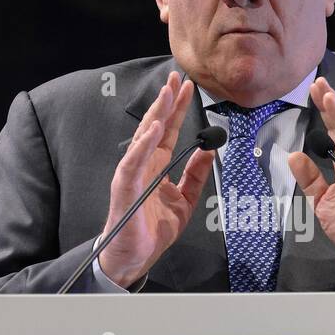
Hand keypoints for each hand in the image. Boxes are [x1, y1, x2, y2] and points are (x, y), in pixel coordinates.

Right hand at [97, 71, 214, 286]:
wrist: (134, 257)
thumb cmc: (153, 230)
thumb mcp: (185, 200)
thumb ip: (196, 176)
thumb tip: (209, 152)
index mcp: (157, 166)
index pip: (169, 131)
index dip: (178, 109)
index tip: (187, 87)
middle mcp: (143, 164)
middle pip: (155, 127)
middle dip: (166, 102)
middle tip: (177, 78)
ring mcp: (132, 174)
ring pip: (144, 138)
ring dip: (155, 115)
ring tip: (166, 95)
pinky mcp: (125, 188)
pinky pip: (133, 162)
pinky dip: (143, 145)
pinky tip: (154, 129)